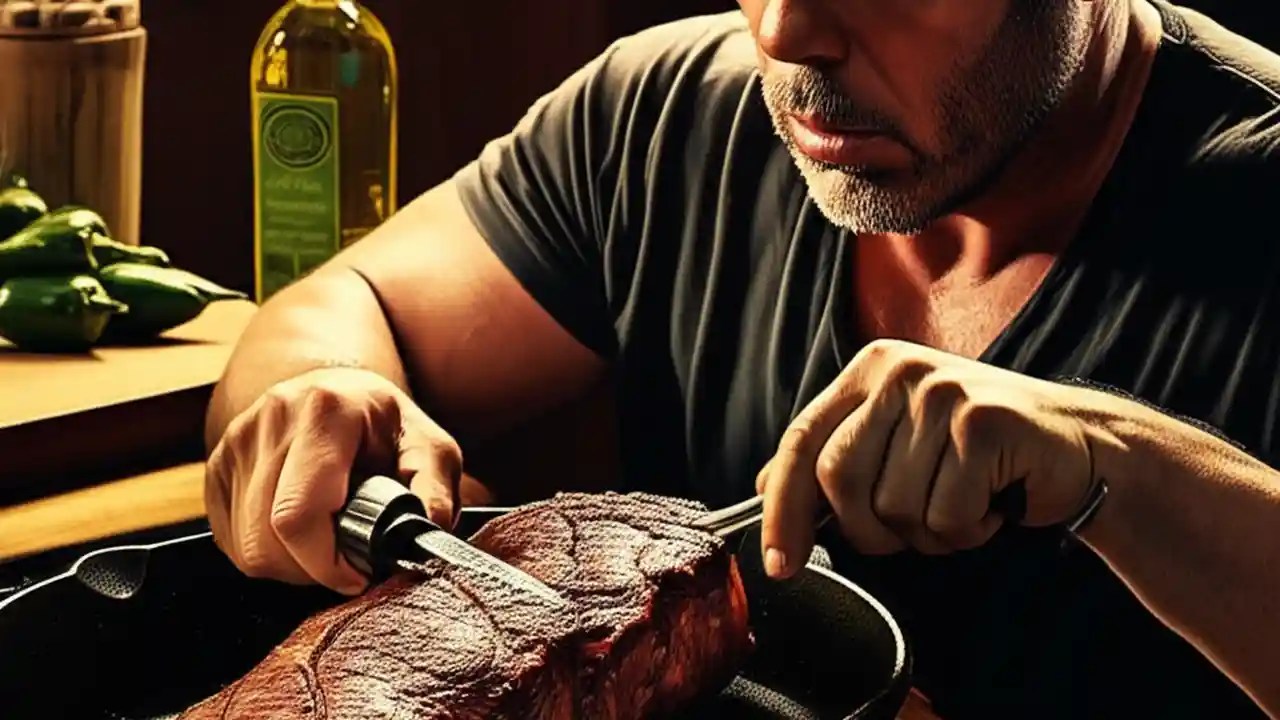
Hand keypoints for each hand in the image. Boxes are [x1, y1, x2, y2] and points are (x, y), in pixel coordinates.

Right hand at [205, 367, 462, 594]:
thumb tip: (427, 530)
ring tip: (327, 543)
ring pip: (247, 547)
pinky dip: (268, 554)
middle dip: (311, 570)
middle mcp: (272, 419)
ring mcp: (236, 442)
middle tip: (348, 562)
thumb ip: (435, 489)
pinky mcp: (217, 466)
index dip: (327, 562)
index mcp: (327, 410)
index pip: (300, 512)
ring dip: (290, 566)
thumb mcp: (430, 447)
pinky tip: (300, 535)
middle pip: (268, 539)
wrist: (337, 390)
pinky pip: (232, 541)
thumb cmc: (387, 426)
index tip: (358, 574)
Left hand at [758, 339, 1110, 578]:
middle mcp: (899, 373)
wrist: (1076, 443)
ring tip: (961, 503)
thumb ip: (835, 459)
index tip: (778, 563)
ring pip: (893, 507)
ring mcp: (942, 393)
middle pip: (838, 481)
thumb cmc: (977, 452)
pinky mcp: (984, 423)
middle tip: (909, 529)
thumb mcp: (897, 442)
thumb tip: (765, 488)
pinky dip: (965, 531)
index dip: (780, 511)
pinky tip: (990, 503)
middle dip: (868, 529)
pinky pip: (944, 516)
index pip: (799, 443)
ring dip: (926, 533)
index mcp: (868, 371)